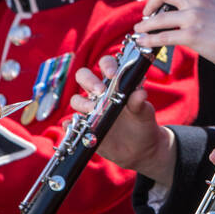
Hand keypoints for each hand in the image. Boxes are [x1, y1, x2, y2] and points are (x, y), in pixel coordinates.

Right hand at [69, 54, 175, 181]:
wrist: (140, 149)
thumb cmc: (143, 124)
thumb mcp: (145, 114)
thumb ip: (140, 103)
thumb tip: (140, 93)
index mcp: (115, 83)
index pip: (106, 64)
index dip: (107, 65)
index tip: (112, 74)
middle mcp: (100, 93)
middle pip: (84, 76)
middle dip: (89, 81)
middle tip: (100, 91)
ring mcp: (90, 110)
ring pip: (76, 99)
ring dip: (82, 103)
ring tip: (94, 111)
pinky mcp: (84, 127)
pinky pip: (70, 123)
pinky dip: (69, 124)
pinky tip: (75, 126)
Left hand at [133, 0, 214, 71]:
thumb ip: (202, 4)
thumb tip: (184, 9)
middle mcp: (199, 1)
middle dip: (150, 2)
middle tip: (147, 11)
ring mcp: (194, 17)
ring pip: (159, 16)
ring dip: (145, 24)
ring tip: (140, 28)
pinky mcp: (191, 35)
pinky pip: (163, 36)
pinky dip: (149, 39)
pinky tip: (143, 41)